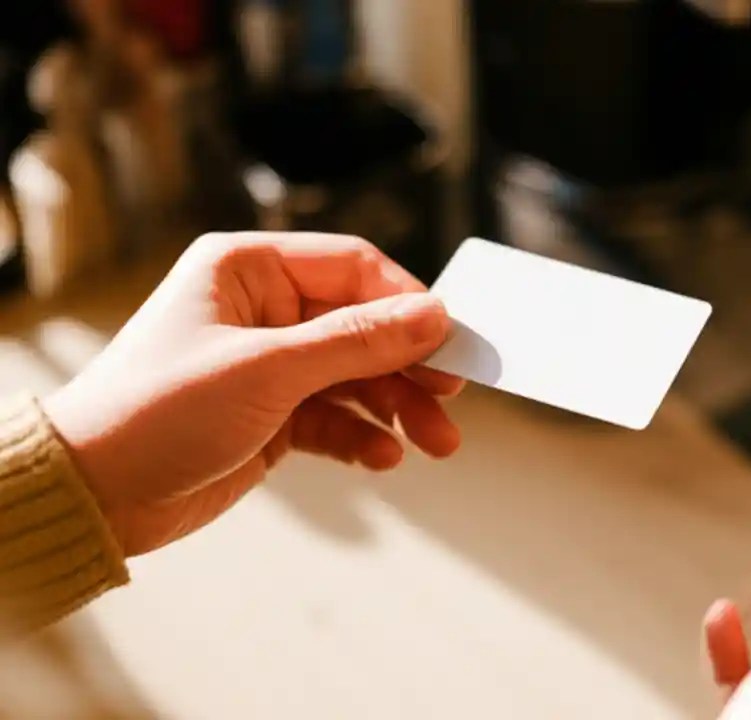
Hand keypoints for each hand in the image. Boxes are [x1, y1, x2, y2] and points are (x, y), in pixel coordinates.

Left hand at [44, 233, 463, 555]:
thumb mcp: (269, 369)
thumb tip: (436, 316)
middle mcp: (263, 310)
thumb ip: (358, 342)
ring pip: (358, 377)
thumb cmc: (157, 410)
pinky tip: (384, 458)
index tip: (450, 341)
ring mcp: (270, 365)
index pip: (354, 268)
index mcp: (248, 269)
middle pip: (364, 327)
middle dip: (410, 367)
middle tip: (451, 400)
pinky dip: (363, 436)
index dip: (407, 303)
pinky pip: (336, 417)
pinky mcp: (272, 415)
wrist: (95, 495)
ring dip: (398, 409)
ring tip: (436, 443)